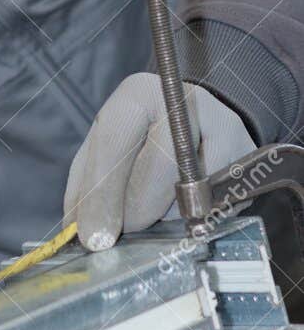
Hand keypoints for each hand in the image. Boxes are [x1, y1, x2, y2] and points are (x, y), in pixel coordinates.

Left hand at [63, 72, 254, 250]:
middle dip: (135, 211)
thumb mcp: (105, 147)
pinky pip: (221, 203)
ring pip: (192, 192)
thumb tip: (80, 230)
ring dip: (167, 214)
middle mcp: (183, 102)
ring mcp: (223, 125)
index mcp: (137, 94)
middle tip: (123, 231)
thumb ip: (87, 184)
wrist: (195, 117)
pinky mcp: (248, 154)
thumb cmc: (140, 136)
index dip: (102, 193)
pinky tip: (186, 203)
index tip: (93, 235)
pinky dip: (197, 215)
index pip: (114, 143)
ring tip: (157, 205)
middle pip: (158, 168)